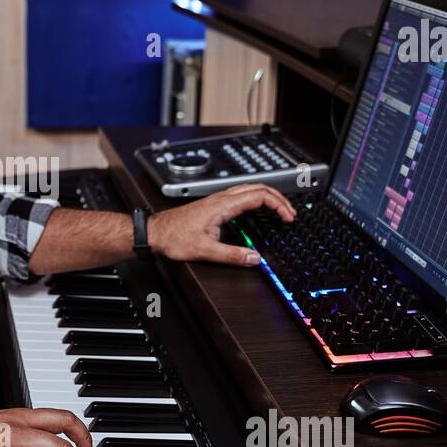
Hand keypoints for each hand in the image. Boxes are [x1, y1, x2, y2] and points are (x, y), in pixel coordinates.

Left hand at [147, 183, 295, 265]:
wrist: (155, 232)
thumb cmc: (174, 237)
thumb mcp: (205, 251)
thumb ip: (232, 255)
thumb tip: (255, 258)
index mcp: (223, 205)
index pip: (259, 195)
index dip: (278, 204)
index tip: (288, 216)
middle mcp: (221, 198)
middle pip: (258, 187)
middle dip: (279, 198)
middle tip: (290, 213)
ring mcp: (218, 200)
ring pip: (250, 189)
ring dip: (268, 197)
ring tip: (281, 211)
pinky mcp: (214, 205)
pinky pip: (241, 195)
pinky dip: (257, 200)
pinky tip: (259, 211)